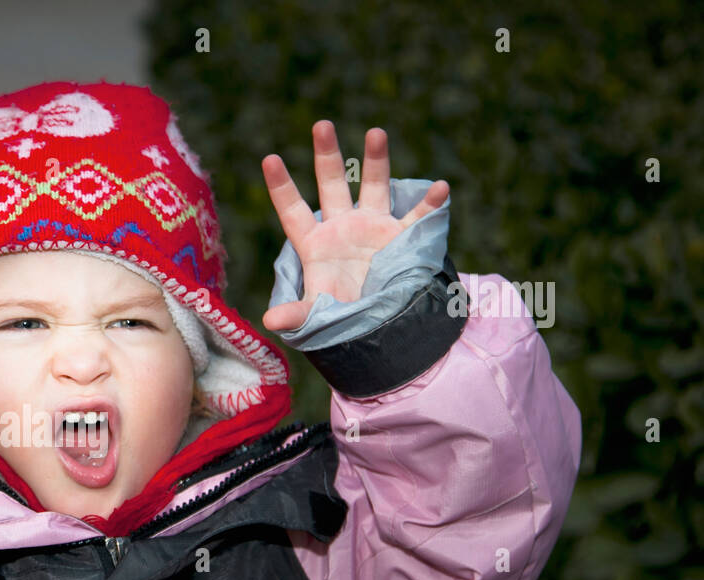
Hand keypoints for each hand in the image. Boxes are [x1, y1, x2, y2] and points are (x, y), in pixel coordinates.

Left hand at [260, 121, 448, 331]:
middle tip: (321, 124)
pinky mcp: (400, 238)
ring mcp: (372, 228)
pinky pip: (417, 217)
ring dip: (376, 161)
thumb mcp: (315, 314)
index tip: (269, 159)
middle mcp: (342, 227)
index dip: (282, 186)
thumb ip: (295, 314)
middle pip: (331, 184)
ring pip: (374, 186)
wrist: (375, 324)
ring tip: (376, 132)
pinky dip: (430, 203)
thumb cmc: (338, 316)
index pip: (293, 210)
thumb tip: (270, 321)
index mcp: (314, 242)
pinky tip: (440, 188)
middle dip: (327, 155)